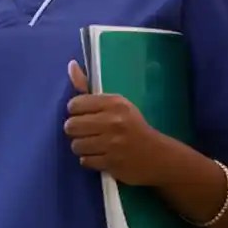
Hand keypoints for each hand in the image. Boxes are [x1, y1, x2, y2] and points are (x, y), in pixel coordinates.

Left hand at [65, 60, 171, 186]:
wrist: (157, 155)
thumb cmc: (132, 126)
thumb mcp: (116, 103)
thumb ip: (88, 87)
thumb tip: (70, 65)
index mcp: (114, 103)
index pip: (75, 104)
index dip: (76, 111)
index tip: (84, 115)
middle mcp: (113, 122)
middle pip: (71, 126)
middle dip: (76, 130)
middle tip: (87, 131)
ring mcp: (112, 144)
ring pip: (76, 145)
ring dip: (82, 146)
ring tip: (94, 144)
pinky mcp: (111, 163)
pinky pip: (84, 160)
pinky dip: (90, 159)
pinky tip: (101, 155)